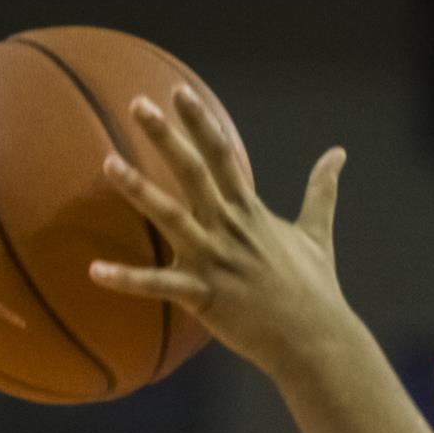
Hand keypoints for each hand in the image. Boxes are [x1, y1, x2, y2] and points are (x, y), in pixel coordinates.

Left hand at [88, 86, 349, 373]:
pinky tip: (94, 271)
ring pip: (171, 218)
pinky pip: (159, 286)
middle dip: (167, 137)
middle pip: (194, 173)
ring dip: (139, 190)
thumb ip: (321, 190)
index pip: (224, 156)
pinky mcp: (205, 296)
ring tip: (107, 163)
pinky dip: (127, 280)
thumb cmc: (316, 289)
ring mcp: (216, 261)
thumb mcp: (319, 233)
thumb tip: (338, 154)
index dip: (201, 123)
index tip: (180, 93)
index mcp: (251, 213)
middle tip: (140, 104)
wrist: (316, 339)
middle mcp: (231, 229)